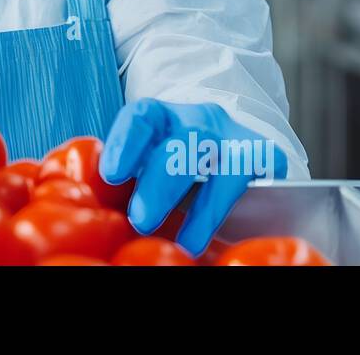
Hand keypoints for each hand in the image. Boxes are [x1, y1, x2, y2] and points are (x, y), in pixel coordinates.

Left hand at [99, 99, 286, 254]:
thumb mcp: (145, 157)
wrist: (227, 141)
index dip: (126, 143)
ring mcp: (235, 137)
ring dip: (202, 210)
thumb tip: (93, 206)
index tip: (112, 174)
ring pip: (224, 167)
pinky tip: (212, 239)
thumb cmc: (170, 159)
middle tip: (142, 219)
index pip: (142, 117)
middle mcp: (199, 121)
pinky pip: (255, 184)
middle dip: (162, 183)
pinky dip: (229, 216)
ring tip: (183, 244)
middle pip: (183, 144)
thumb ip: (125, 174)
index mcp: (162, 116)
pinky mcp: (266, 156)